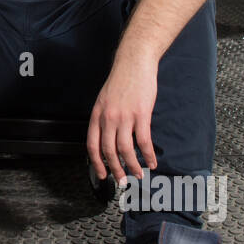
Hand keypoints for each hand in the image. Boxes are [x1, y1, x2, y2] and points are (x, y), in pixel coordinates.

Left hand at [86, 56, 157, 183]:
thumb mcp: (105, 99)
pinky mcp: (141, 114)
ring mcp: (124, 116)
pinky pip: (143, 141)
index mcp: (97, 115)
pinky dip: (148, 154)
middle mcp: (108, 118)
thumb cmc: (121, 80)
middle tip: (122, 181)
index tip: (103, 175)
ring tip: (138, 175)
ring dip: (132, 166)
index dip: (97, 163)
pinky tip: (151, 161)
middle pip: (108, 151)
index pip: (92, 145)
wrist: (134, 62)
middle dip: (115, 169)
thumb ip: (105, 118)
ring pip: (126, 149)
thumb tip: (109, 138)